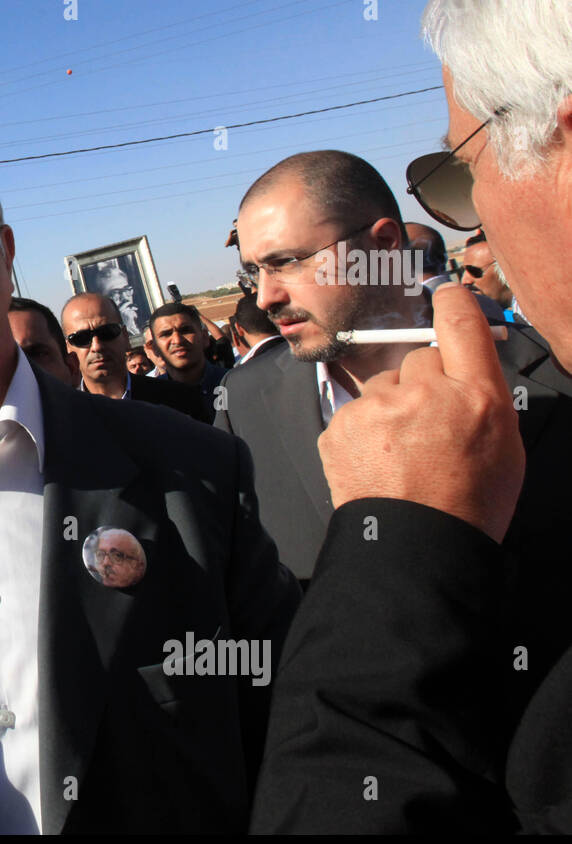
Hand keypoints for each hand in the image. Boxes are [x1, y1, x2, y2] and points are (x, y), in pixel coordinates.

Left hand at [318, 285, 524, 542]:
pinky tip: (378, 462)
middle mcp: (425, 392)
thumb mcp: (503, 443)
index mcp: (477, 395)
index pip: (460, 321)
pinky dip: (363, 432)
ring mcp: (378, 408)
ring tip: (402, 453)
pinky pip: (355, 413)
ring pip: (383, 387)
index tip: (445, 295)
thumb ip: (481, 393)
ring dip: (390, 409)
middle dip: (423, 382)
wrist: (415, 548)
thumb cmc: (469, 501)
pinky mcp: (340, 426)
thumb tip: (464, 358)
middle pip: (419, 359)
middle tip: (430, 426)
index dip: (451, 302)